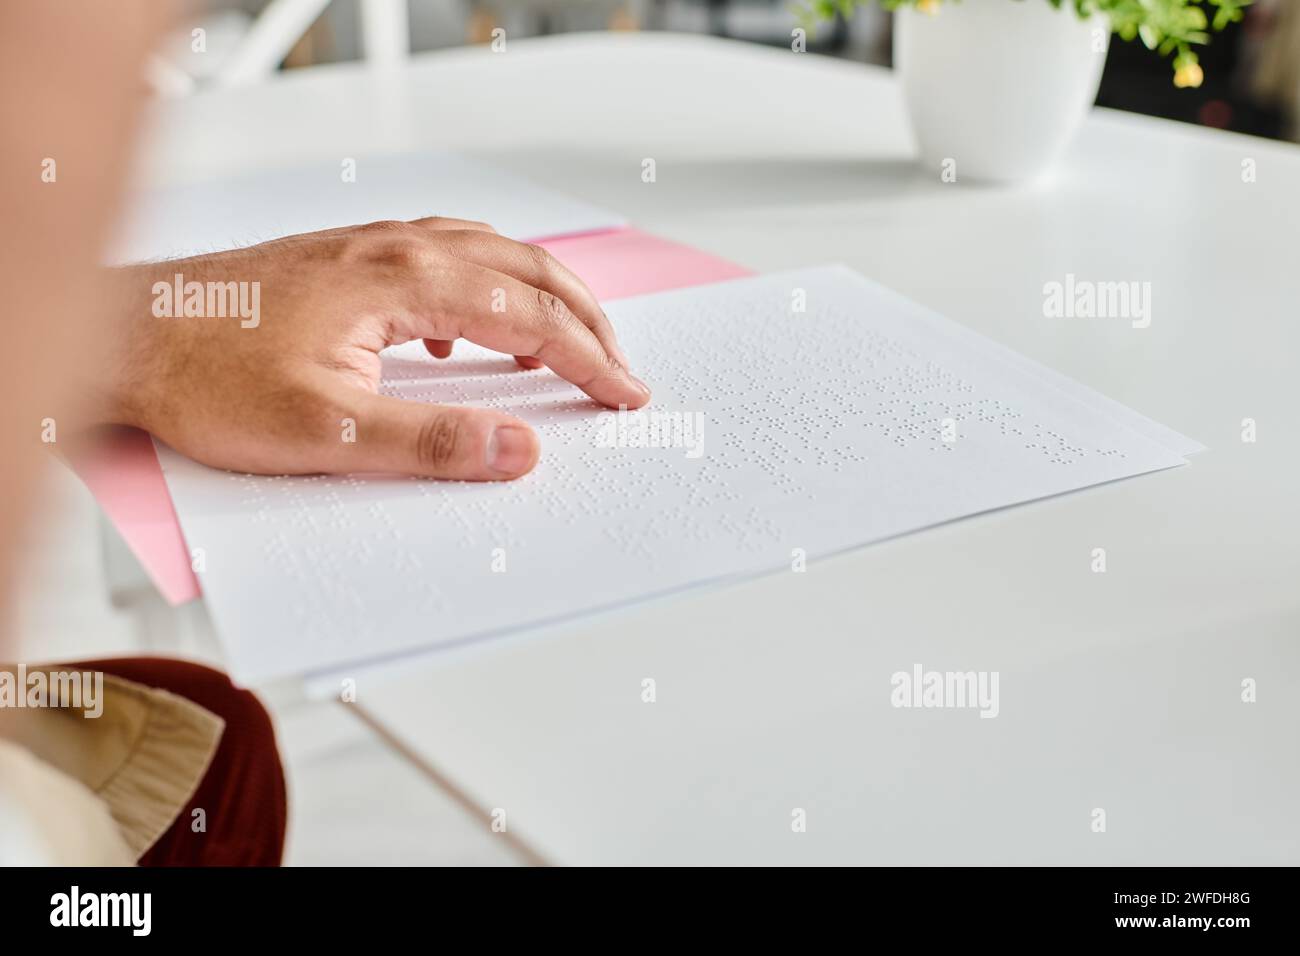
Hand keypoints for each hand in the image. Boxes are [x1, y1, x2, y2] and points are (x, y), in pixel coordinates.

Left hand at [103, 217, 650, 479]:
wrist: (131, 336)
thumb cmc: (208, 376)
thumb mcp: (327, 431)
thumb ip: (432, 440)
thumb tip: (518, 449)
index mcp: (408, 281)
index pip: (532, 318)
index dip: (589, 360)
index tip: (625, 393)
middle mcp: (398, 248)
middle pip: (527, 270)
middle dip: (587, 320)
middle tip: (621, 366)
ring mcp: (372, 246)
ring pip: (491, 254)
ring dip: (545, 293)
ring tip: (574, 333)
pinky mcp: (348, 258)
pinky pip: (447, 255)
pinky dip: (489, 284)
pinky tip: (469, 326)